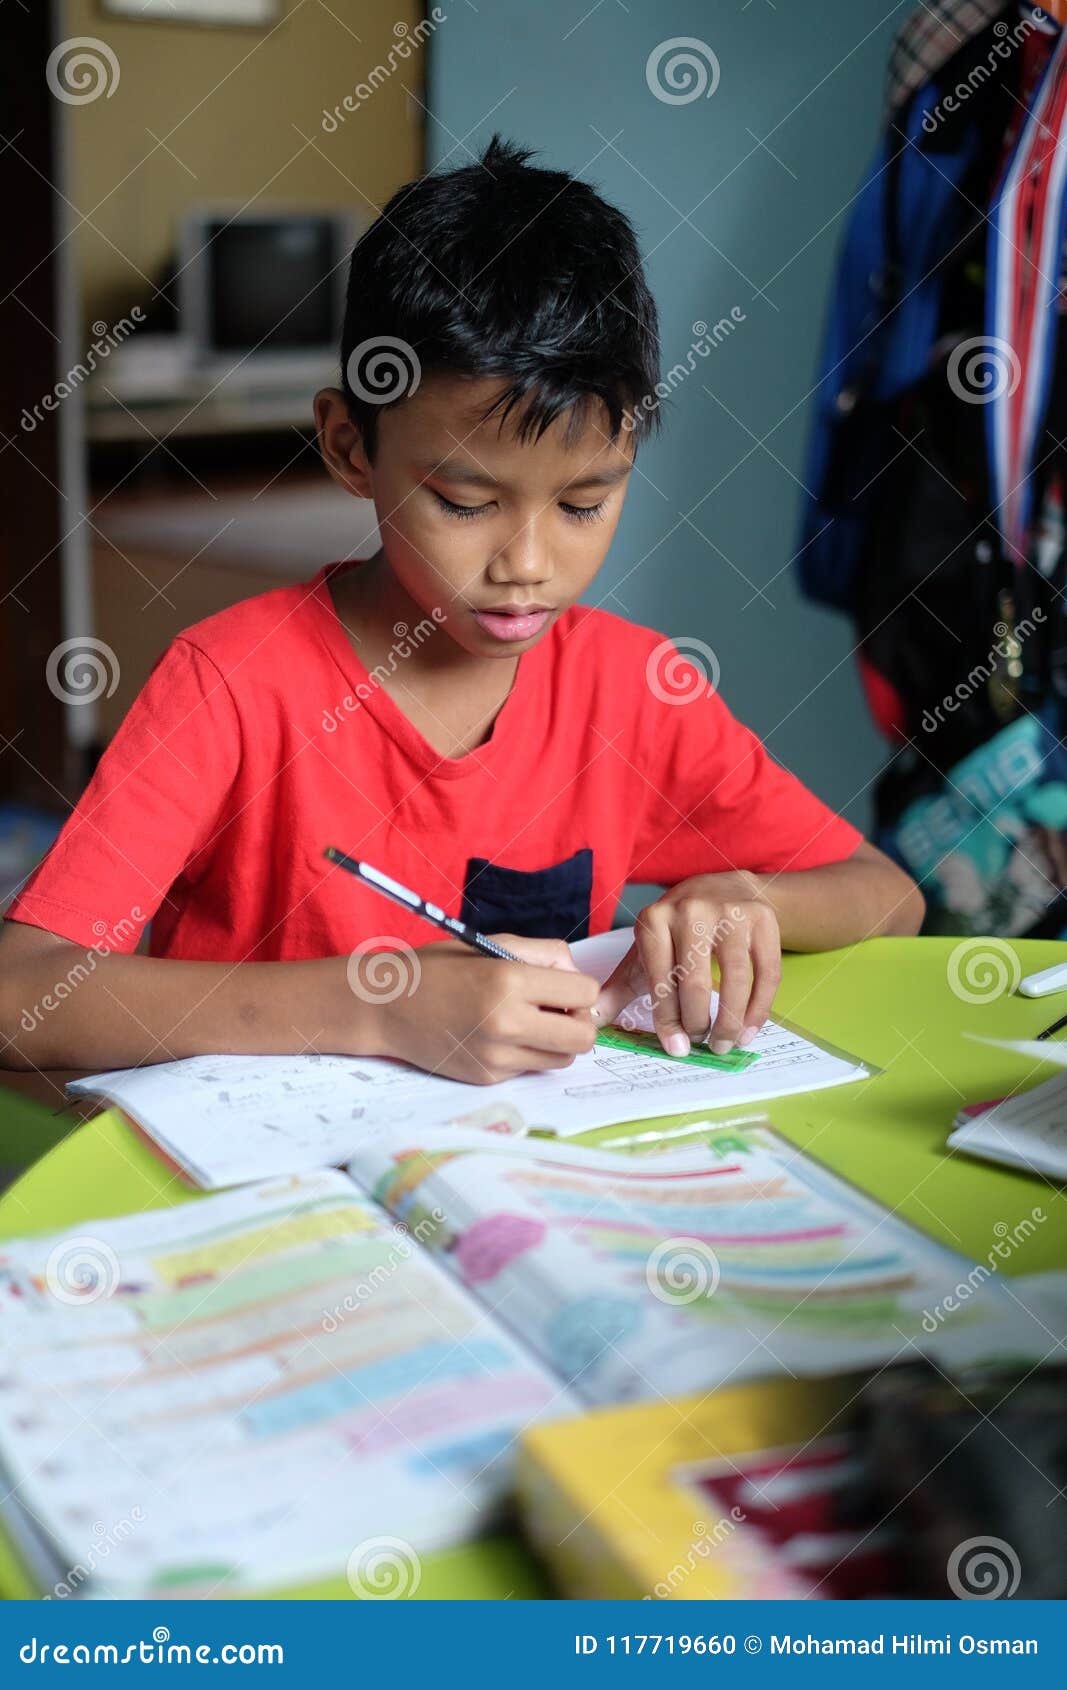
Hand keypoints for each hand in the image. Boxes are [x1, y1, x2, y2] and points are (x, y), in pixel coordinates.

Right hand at [354, 934, 598, 1084]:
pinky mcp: (488, 1077)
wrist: (386, 1006)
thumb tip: (577, 978)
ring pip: (563, 1058)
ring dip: (555, 1041)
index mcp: (510, 981)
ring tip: (528, 1022)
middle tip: (558, 1010)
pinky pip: (530, 1068)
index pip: (585, 993)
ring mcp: (497, 1056)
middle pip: (584, 1037)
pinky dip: (525, 1053)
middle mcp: (506, 1022)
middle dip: (578, 1022)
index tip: (562, 987)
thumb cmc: (439, 969)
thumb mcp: (492, 944)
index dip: (579, 988)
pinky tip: (498, 1035)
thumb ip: (544, 955)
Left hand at [594, 879, 781, 1054]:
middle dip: (698, 1023)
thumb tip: (589, 1022)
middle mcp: (691, 912)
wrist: (724, 887)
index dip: (668, 1021)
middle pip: (696, 983)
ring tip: (724, 1042)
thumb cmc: (678, 929)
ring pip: (736, 980)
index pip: (660, 981)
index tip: (676, 1048)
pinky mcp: (763, 920)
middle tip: (701, 1045)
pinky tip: (748, 1028)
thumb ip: (617, 988)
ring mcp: (731, 913)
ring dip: (730, 1021)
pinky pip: (766, 974)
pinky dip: (759, 1008)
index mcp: (654, 921)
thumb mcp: (645, 951)